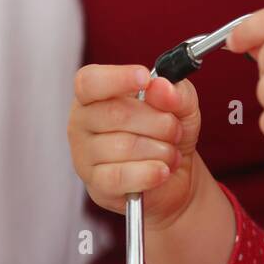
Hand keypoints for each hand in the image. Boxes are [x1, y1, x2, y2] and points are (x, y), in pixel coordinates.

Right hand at [67, 64, 205, 230]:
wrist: (173, 175)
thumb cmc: (167, 132)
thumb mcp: (181, 105)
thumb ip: (175, 91)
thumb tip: (160, 87)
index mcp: (94, 94)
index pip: (90, 81)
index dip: (117, 78)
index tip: (146, 79)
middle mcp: (82, 122)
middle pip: (116, 113)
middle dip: (158, 122)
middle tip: (175, 129)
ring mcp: (84, 155)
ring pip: (123, 146)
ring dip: (160, 149)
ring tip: (170, 152)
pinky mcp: (96, 185)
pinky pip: (120, 177)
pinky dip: (149, 173)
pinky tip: (163, 171)